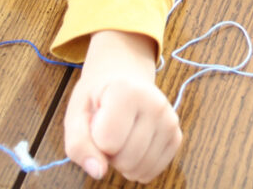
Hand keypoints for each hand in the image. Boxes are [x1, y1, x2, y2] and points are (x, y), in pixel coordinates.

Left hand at [64, 31, 181, 182]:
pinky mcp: (176, 136)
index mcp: (127, 91)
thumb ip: (78, 144)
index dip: (95, 139)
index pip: (107, 143)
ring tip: (121, 137)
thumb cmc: (97, 99)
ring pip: (140, 169)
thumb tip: (98, 172)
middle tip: (108, 130)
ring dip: (123, 162)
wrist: (123, 80)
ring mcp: (170, 120)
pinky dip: (137, 167)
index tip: (98, 119)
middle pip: (126, 160)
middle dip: (110, 154)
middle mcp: (155, 103)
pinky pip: (152, 171)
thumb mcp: (76, 115)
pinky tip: (132, 146)